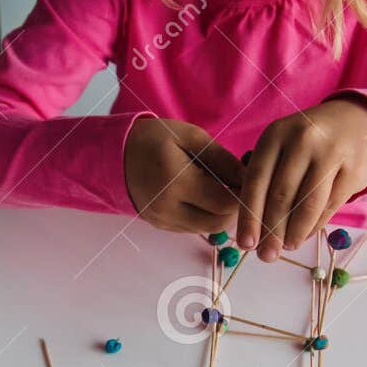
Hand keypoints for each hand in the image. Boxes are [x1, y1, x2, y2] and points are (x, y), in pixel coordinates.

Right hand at [123, 117, 242, 234]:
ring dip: (222, 213)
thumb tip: (249, 177)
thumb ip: (222, 159)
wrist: (115, 155)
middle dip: (237, 207)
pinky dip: (207, 216)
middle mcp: (168, 207)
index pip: (225, 201)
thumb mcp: (191, 137)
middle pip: (219, 221)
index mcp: (176, 180)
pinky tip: (207, 196)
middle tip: (240, 185)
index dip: (245, 193)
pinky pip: (195, 228)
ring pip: (209, 228)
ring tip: (224, 189)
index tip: (252, 178)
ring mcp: (163, 220)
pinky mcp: (161, 226)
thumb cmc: (155, 139)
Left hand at [237, 98, 366, 261]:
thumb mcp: (282, 147)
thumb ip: (266, 178)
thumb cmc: (307, 143)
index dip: (250, 216)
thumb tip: (253, 229)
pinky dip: (314, 226)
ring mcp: (331, 153)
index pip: (257, 181)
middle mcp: (303, 140)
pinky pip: (329, 207)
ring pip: (308, 205)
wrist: (356, 121)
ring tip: (286, 247)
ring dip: (294, 233)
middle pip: (281, 196)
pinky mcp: (354, 170)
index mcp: (275, 135)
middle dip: (272, 231)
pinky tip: (304, 235)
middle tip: (266, 256)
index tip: (246, 243)